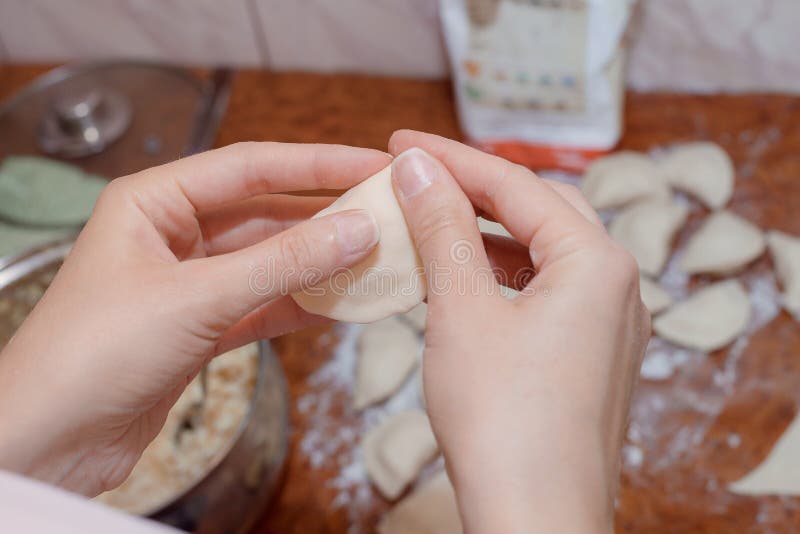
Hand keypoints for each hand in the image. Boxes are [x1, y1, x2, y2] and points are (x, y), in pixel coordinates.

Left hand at [0, 142, 389, 495]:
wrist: (48, 441)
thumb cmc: (94, 353)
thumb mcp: (197, 298)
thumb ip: (282, 264)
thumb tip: (357, 230)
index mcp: (153, 201)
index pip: (251, 167)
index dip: (319, 163)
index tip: (374, 163)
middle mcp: (171, 233)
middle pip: (266, 212)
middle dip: (326, 216)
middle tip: (388, 213)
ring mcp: (188, 281)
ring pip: (269, 261)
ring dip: (319, 263)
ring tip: (377, 258)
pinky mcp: (199, 325)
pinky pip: (263, 302)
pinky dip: (301, 304)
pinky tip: (342, 303)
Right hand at [388, 132, 649, 532]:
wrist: (534, 520)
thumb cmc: (502, 420)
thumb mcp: (462, 309)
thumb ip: (442, 228)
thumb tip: (418, 167)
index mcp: (598, 261)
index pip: (515, 185)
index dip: (451, 158)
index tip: (399, 142)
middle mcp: (616, 285)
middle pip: (535, 210)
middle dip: (472, 189)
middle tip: (415, 172)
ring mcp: (606, 322)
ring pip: (538, 253)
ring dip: (481, 234)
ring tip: (426, 220)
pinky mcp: (588, 354)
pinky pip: (541, 292)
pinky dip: (496, 276)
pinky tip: (457, 277)